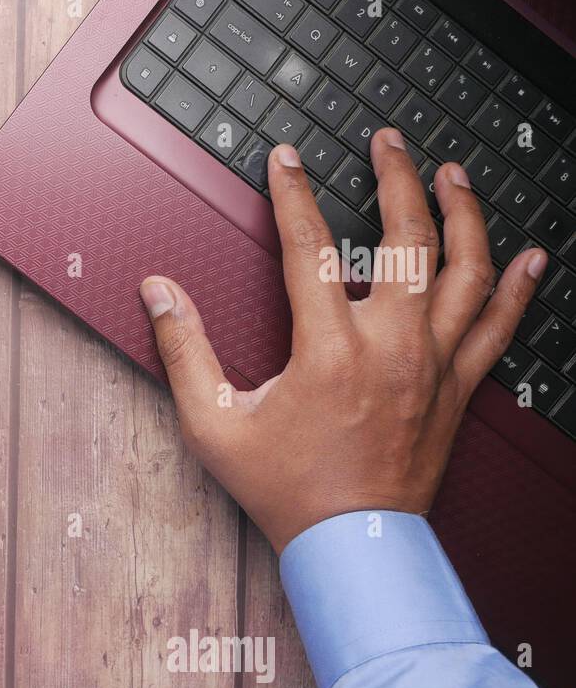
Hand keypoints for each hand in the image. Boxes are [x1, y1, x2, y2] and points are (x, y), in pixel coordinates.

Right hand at [140, 128, 545, 553]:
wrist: (351, 545)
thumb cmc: (284, 489)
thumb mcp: (212, 424)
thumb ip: (183, 351)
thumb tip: (160, 293)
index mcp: (328, 349)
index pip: (309, 246)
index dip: (294, 194)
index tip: (287, 160)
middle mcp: (391, 346)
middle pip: (407, 237)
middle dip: (397, 177)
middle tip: (388, 142)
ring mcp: (433, 365)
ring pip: (463, 270)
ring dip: (462, 213)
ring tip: (455, 174)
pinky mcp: (458, 389)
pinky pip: (497, 328)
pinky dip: (515, 289)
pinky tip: (528, 257)